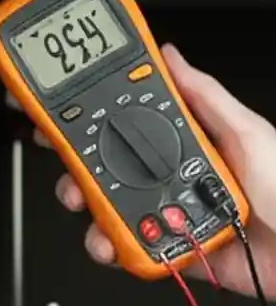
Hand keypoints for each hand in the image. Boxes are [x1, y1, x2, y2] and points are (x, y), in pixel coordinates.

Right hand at [51, 44, 275, 296]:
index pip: (125, 125)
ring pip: (107, 209)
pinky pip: (128, 248)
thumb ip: (204, 96)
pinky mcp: (168, 249)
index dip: (88, 120)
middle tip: (66, 169)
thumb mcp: (246, 131)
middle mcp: (168, 176)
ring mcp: (165, 213)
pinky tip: (117, 242)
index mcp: (182, 142)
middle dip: (76, 169)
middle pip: (104, 168)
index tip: (58, 116)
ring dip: (91, 212)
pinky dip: (114, 247)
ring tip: (96, 213)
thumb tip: (169, 56)